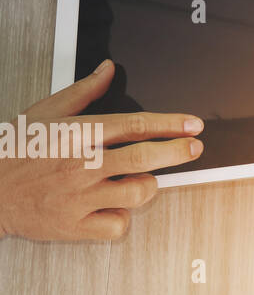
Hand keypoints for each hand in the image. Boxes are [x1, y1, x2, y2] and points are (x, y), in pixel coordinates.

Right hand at [0, 61, 203, 241]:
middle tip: (195, 148)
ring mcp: (79, 197)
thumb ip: (85, 91)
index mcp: (78, 134)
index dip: (171, 124)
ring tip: (144, 179)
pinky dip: (123, 217)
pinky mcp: (74, 225)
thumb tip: (109, 69)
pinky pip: (116, 224)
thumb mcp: (47, 111)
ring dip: (149, 185)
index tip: (193, 124)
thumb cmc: (16, 150)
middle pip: (144, 156)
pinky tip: (116, 206)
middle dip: (178, 151)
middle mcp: (81, 165)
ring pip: (137, 191)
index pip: (135, 124)